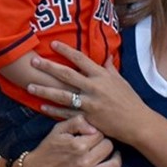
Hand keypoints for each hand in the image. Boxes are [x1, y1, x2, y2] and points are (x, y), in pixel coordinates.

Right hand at [20, 114, 130, 166]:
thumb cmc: (47, 151)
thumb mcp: (57, 130)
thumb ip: (76, 122)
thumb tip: (94, 126)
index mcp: (78, 145)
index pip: (100, 134)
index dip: (98, 132)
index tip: (93, 134)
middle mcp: (85, 162)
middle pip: (109, 147)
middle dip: (106, 143)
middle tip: (100, 143)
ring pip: (114, 165)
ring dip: (117, 158)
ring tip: (113, 154)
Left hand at [23, 41, 145, 145]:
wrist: (137, 123)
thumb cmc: (130, 101)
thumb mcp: (121, 81)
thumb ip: (110, 69)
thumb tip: (106, 56)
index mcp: (102, 76)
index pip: (81, 59)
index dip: (66, 51)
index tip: (53, 44)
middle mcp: (94, 88)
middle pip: (67, 75)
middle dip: (48, 67)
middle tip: (33, 61)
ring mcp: (89, 104)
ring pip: (62, 95)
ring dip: (44, 90)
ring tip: (29, 86)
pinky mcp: (87, 118)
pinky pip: (66, 114)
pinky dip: (53, 111)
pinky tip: (41, 107)